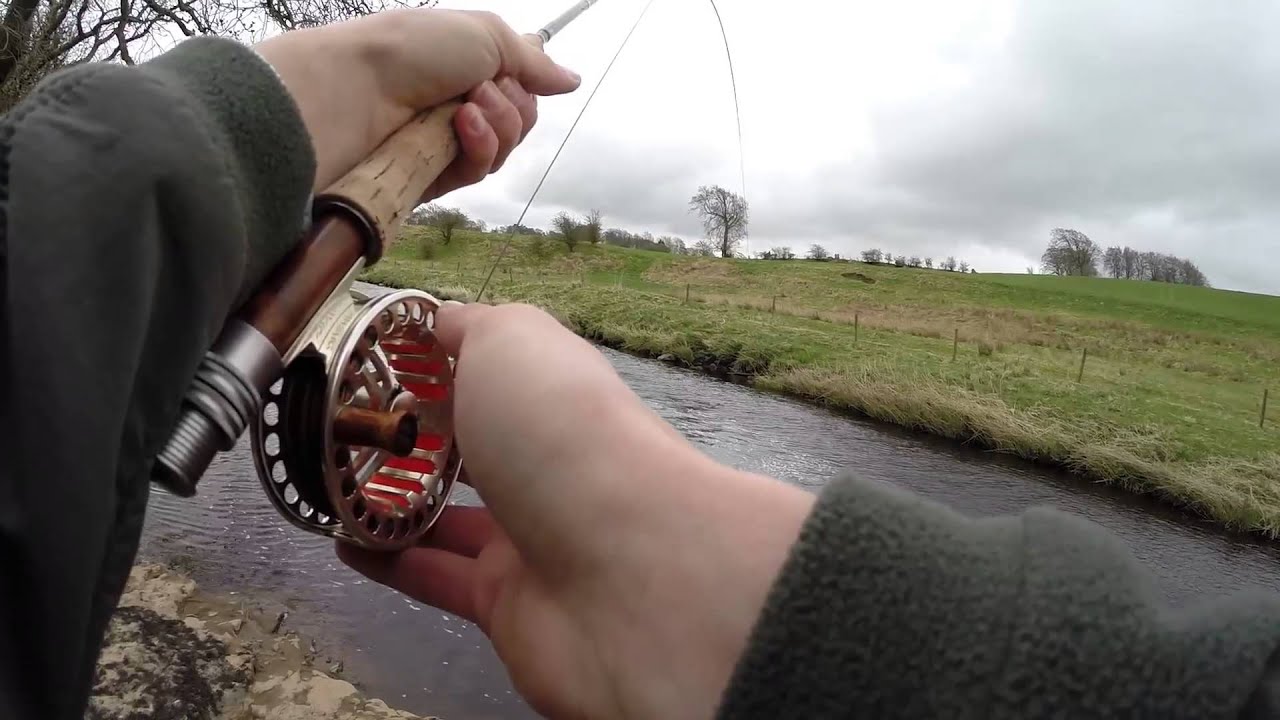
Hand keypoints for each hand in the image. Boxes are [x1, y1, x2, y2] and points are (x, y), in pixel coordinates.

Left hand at [253, 8, 580, 198]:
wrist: (354, 91)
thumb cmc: (410, 50)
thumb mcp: (484, 35)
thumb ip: (533, 61)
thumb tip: (572, 79)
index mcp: (465, 65)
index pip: (519, 85)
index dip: (525, 81)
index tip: (512, 71)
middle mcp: (456, 103)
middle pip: (520, 120)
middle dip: (512, 103)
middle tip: (482, 87)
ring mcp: (444, 143)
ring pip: (504, 148)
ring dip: (496, 124)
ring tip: (464, 108)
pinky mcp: (433, 178)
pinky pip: (480, 171)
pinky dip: (478, 147)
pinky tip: (458, 128)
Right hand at [337, 303, 816, 718]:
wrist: (623, 570)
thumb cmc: (561, 432)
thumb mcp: (514, 342)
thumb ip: (476, 327)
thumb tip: (442, 320)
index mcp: (556, 396)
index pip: (498, 376)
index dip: (440, 365)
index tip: (376, 362)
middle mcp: (550, 465)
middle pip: (477, 450)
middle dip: (415, 438)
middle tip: (343, 429)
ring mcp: (533, 539)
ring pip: (452, 518)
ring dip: (391, 501)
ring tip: (325, 483)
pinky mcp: (507, 606)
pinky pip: (436, 577)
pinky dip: (387, 560)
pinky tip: (342, 541)